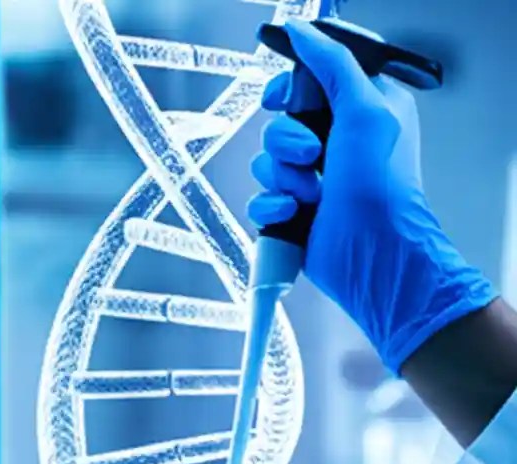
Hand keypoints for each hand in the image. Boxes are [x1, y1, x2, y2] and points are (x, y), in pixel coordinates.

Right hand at [248, 20, 494, 372]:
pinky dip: (274, 206)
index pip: (309, 80)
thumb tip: (302, 30)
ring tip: (311, 193)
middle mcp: (336, 141)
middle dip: (286, 139)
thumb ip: (332, 65)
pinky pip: (259, 197)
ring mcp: (314, 177)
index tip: (286, 99)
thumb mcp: (365, 110)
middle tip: (312, 154)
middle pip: (279, 120)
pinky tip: (297, 213)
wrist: (373, 255)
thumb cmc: (381, 187)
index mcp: (361, 110)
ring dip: (283, 176)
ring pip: (265, 159)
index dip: (288, 88)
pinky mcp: (294, 210)